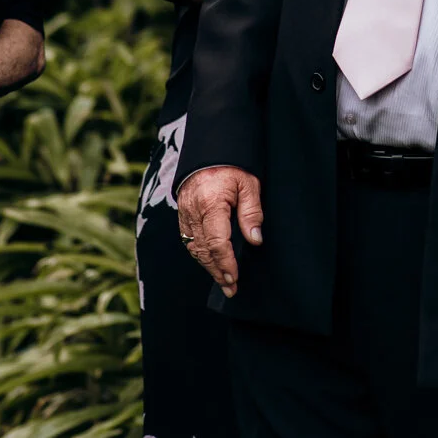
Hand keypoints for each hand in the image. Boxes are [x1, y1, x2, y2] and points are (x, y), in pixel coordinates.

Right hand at [175, 166, 263, 297]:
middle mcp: (194, 211)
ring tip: (223, 280)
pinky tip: (210, 262)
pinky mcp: (182, 213)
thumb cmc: (232, 166)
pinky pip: (188, 239)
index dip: (226, 264)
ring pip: (194, 247)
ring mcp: (185, 213)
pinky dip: (199, 253)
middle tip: (231, 288)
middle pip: (204, 250)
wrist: (209, 149)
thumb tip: (255, 239)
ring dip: (208, 266)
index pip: (217, 242)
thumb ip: (252, 212)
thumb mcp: (249, 184)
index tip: (235, 278)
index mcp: (211, 204)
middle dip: (217, 271)